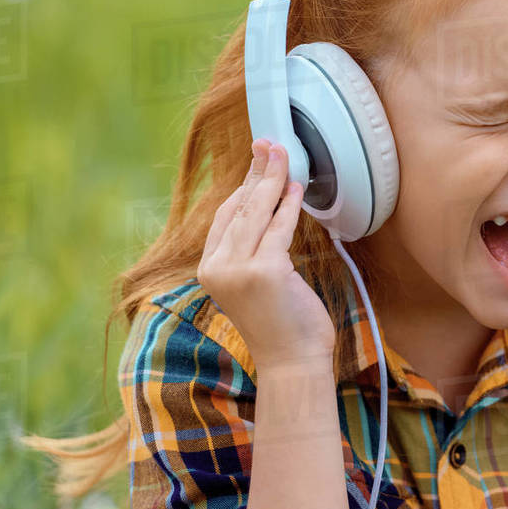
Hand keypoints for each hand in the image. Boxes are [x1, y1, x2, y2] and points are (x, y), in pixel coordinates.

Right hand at [196, 138, 337, 368]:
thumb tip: (267, 203)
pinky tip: (297, 189)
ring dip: (273, 180)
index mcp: (210, 270)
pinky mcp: (263, 272)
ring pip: (256, 212)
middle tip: (270, 144)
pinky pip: (278, 228)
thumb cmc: (282, 323)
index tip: (258, 161)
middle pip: (238, 207)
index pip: (225, 216)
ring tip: (285, 156)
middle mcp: (217, 268)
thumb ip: (255, 248)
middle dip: (258, 172)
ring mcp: (238, 270)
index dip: (243, 185)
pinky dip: (289, 206)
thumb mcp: (259, 281)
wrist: (292, 364)